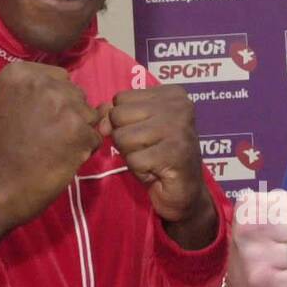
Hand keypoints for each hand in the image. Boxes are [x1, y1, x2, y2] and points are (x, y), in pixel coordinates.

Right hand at [0, 60, 102, 267]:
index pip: (60, 78)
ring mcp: (63, 106)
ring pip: (89, 115)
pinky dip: (83, 151)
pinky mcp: (79, 131)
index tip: (36, 120)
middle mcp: (43, 83)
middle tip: (44, 138)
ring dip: (78, 133)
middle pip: (76, 95)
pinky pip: (95, 137)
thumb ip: (46, 96)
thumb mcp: (11, 107)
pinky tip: (61, 160)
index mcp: (20, 72)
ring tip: (52, 149)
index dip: (55, 102)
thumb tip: (100, 103)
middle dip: (68, 115)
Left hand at [102, 84, 215, 248]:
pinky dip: (140, 170)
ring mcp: (178, 128)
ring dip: (132, 155)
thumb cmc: (159, 157)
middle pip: (119, 115)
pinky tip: (157, 171)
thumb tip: (101, 118)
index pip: (121, 98)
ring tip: (152, 160)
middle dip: (125, 138)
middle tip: (148, 149)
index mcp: (172, 93)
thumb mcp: (136, 128)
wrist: (185, 192)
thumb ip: (116, 115)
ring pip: (123, 137)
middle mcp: (179, 106)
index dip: (125, 122)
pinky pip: (133, 159)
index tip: (147, 134)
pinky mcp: (174, 153)